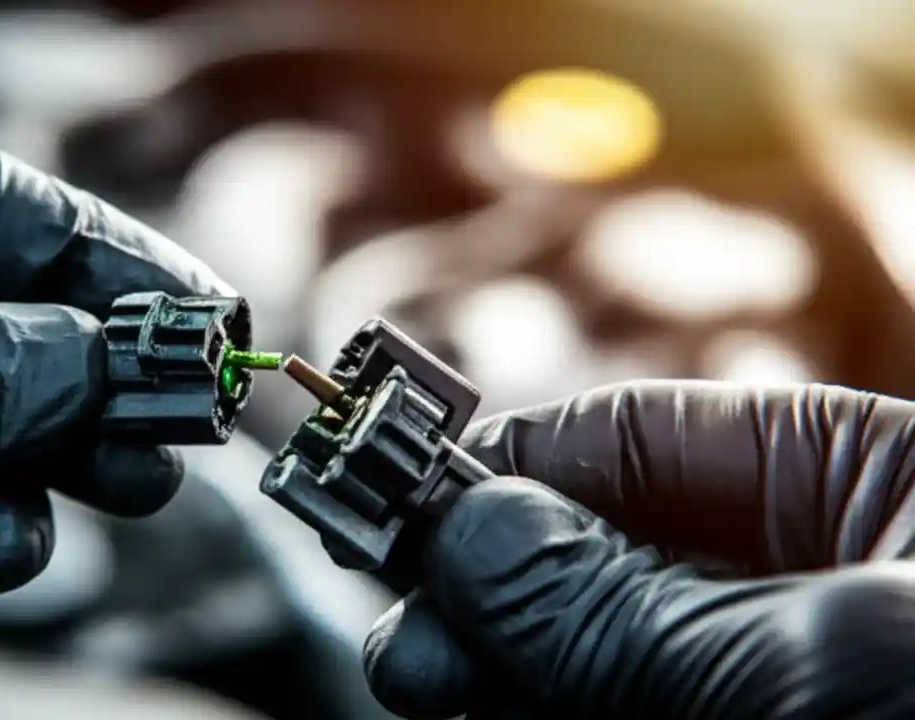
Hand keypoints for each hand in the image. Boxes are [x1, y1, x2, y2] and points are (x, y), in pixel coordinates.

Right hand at [363, 381, 914, 717]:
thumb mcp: (806, 671)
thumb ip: (617, 603)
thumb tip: (464, 526)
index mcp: (869, 488)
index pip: (645, 440)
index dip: (512, 465)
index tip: (402, 509)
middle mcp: (814, 577)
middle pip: (604, 553)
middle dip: (497, 593)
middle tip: (412, 649)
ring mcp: (774, 670)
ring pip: (602, 652)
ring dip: (509, 674)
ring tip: (439, 700)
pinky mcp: (754, 717)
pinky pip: (632, 704)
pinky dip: (551, 714)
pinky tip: (497, 718)